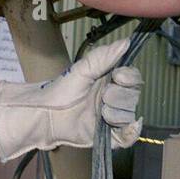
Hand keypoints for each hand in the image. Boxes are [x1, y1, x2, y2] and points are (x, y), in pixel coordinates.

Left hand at [0, 39, 142, 161]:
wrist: (47, 115)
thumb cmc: (60, 91)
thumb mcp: (81, 70)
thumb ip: (103, 57)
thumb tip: (125, 42)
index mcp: (109, 80)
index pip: (132, 77)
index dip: (129, 77)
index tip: (118, 76)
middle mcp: (113, 98)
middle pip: (132, 96)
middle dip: (118, 96)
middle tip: (103, 97)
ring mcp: (111, 117)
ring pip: (128, 114)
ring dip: (115, 113)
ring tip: (100, 113)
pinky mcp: (108, 136)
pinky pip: (127, 136)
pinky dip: (129, 132)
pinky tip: (122, 126)